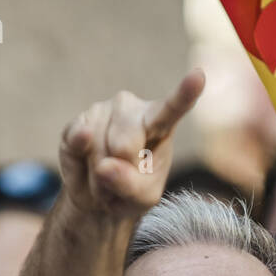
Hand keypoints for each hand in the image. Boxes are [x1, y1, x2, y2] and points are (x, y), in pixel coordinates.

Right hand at [58, 69, 204, 220]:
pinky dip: (79, 160)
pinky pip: (77, 142)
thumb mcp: (143, 198)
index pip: (173, 108)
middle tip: (120, 179)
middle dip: (120, 173)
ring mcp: (103, 110)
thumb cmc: (131, 191)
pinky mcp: (77, 122)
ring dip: (99, 177)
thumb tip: (105, 166)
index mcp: (159, 122)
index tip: (199, 76)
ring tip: (104, 177)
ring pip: (98, 151)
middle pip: (125, 144)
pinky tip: (84, 156)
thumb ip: (132, 185)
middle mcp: (131, 109)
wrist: (97, 199)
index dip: (184, 93)